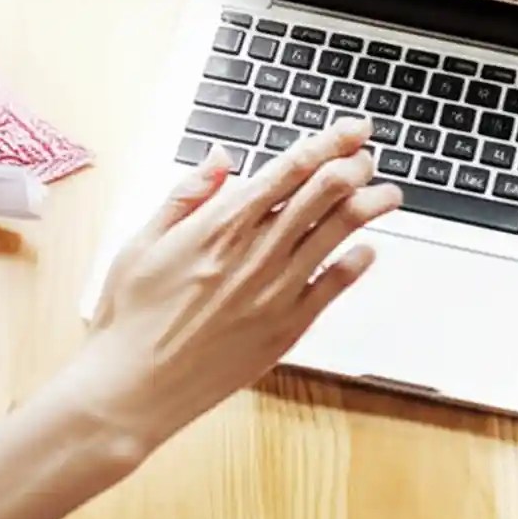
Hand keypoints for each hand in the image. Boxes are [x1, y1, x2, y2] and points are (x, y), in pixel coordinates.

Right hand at [65, 118, 400, 453]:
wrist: (132, 388)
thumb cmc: (131, 318)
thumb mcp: (142, 242)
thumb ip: (188, 195)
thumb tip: (222, 156)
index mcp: (220, 225)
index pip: (290, 169)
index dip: (331, 143)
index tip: (354, 130)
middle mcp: (255, 252)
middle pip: (325, 193)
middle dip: (356, 167)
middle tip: (368, 157)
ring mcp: (276, 290)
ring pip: (339, 233)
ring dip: (370, 206)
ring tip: (387, 194)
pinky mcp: (287, 327)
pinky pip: (335, 286)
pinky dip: (358, 262)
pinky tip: (368, 249)